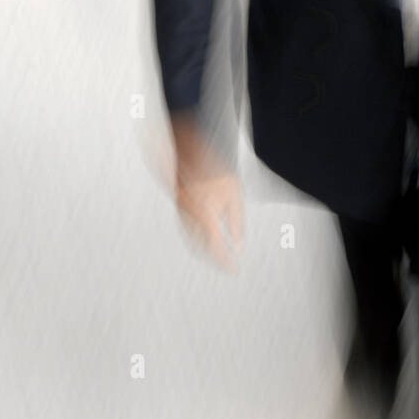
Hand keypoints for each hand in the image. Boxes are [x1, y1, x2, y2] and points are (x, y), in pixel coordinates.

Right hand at [170, 115, 243, 271]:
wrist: (189, 148)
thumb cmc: (213, 168)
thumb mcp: (234, 196)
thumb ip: (237, 224)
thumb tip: (239, 246)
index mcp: (206, 218)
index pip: (217, 249)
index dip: (226, 262)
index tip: (234, 270)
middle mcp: (192, 219)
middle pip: (202, 249)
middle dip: (214, 260)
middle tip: (226, 265)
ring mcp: (182, 213)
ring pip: (193, 241)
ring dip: (205, 252)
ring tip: (217, 256)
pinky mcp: (179, 207)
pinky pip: (187, 230)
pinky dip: (196, 240)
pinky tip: (204, 238)